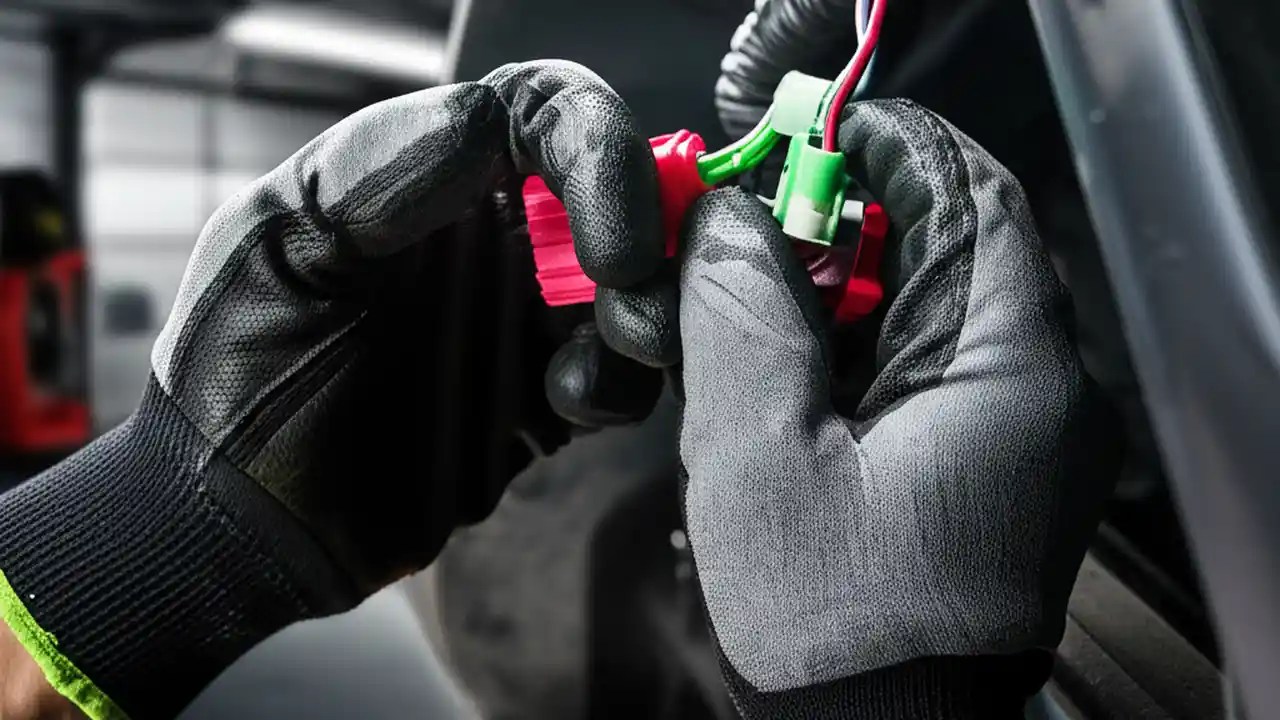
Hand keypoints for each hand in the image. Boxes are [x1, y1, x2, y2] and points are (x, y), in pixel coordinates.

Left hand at [0, 60, 672, 718]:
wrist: (242, 523)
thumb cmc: (230, 377)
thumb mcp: (281, 249)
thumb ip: (377, 172)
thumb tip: (489, 126)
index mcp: (421, 174)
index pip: (542, 114)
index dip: (601, 157)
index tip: (612, 250)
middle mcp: (482, 232)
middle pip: (616, 192)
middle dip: (648, 247)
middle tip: (634, 318)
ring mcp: (515, 315)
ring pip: (633, 287)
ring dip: (639, 324)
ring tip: (575, 378)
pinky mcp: (538, 394)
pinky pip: (619, 372)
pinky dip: (616, 387)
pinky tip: (558, 408)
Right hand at [677, 100, 1110, 717]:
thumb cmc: (832, 620)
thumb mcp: (760, 452)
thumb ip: (741, 315)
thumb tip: (728, 220)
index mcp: (1010, 372)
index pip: (969, 198)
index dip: (882, 150)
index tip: (795, 143)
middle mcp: (1039, 392)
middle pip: (947, 249)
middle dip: (841, 224)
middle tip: (745, 227)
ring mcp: (1018, 433)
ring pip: (927, 309)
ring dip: (837, 289)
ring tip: (747, 304)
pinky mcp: (984, 466)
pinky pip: (922, 367)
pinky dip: (851, 348)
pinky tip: (783, 372)